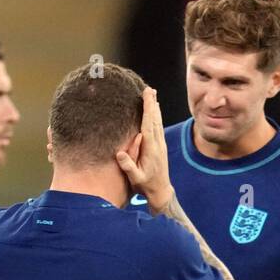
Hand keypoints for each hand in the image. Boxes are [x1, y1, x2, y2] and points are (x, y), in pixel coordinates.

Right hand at [115, 87, 172, 210]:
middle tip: (149, 89)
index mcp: (151, 148)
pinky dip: (156, 116)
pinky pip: (158, 127)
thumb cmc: (146, 185)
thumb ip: (128, 166)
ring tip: (153, 95)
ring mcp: (160, 144)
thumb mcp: (136, 178)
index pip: (148, 124)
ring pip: (158, 122)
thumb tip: (119, 154)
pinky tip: (155, 111)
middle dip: (152, 103)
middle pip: (155, 119)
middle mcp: (157, 144)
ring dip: (155, 107)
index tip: (147, 96)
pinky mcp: (160, 146)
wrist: (160, 190)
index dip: (148, 109)